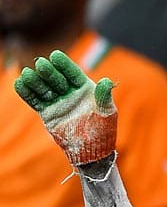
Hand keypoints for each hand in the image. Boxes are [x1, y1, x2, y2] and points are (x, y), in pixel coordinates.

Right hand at [15, 50, 116, 165]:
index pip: (73, 74)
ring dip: (35, 81)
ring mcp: (58, 102)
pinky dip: (27, 93)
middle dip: (49, 72)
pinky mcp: (48, 113)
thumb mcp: (107, 112)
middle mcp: (70, 93)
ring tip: (26, 73)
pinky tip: (19, 84)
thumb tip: (107, 81)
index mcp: (85, 88)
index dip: (64, 65)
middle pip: (57, 79)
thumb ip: (104, 97)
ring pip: (44, 89)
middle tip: (40, 63)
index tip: (55, 55)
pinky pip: (36, 102)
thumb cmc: (104, 130)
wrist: (93, 151)